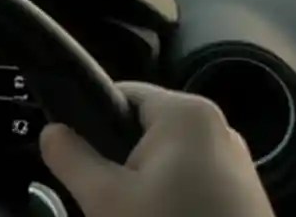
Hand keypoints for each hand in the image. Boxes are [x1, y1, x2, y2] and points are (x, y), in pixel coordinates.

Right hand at [40, 82, 274, 216]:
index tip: (78, 161)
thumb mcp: (105, 199)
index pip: (121, 94)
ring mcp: (236, 163)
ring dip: (144, 186)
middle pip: (143, 130)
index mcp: (186, 113)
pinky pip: (191, 183)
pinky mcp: (243, 195)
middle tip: (107, 201)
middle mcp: (217, 127)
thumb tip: (51, 131)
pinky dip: (171, 201)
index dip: (90, 122)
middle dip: (119, 162)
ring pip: (166, 162)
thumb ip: (70, 158)